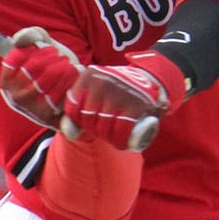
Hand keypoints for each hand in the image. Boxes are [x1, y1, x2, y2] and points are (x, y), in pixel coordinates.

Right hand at [0, 26, 81, 129]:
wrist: (67, 91)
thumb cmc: (49, 65)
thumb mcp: (38, 46)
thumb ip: (28, 35)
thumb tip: (19, 40)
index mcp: (6, 82)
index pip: (13, 60)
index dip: (30, 50)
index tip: (42, 47)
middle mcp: (13, 97)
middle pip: (31, 69)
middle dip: (49, 57)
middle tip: (58, 55)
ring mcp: (28, 109)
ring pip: (44, 82)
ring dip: (59, 67)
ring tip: (66, 62)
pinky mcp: (45, 116)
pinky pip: (56, 94)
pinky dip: (67, 80)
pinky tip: (72, 72)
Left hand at [61, 54, 183, 150]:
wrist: (148, 80)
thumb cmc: (115, 91)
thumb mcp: (94, 91)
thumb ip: (77, 109)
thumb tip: (70, 134)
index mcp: (88, 76)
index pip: (73, 109)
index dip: (79, 121)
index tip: (90, 121)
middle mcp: (102, 82)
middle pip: (88, 120)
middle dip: (95, 130)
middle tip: (104, 130)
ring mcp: (119, 93)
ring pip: (103, 128)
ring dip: (107, 137)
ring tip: (112, 136)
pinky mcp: (136, 106)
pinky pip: (121, 132)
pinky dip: (120, 142)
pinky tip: (121, 143)